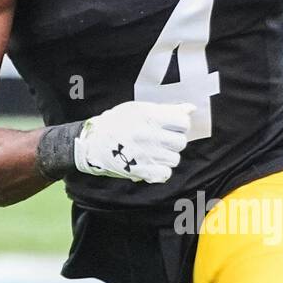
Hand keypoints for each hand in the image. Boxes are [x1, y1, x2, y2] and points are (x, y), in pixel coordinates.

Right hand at [74, 101, 194, 183]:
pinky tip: (152, 164)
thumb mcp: (138, 109)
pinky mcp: (141, 170)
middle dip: (173, 141)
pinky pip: (166, 173)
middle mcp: (149, 135)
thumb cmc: (116, 123)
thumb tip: (191, 109)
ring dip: (167, 156)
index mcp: (149, 116)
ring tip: (154, 152)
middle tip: (161, 140)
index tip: (171, 126)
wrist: (92, 143)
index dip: (180, 124)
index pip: (183, 122)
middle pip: (181, 142)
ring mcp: (145, 154)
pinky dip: (161, 171)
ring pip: (175, 159)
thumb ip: (166, 109)